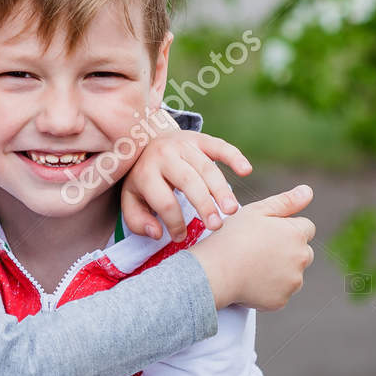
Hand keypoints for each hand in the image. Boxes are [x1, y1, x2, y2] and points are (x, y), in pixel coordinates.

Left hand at [121, 120, 252, 240]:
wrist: (143, 142)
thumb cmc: (142, 180)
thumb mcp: (130, 200)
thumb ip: (137, 220)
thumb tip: (157, 233)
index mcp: (145, 173)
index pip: (164, 202)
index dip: (174, 223)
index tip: (181, 237)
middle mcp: (164, 155)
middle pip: (187, 181)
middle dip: (204, 204)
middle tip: (216, 225)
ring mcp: (183, 144)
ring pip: (206, 167)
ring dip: (221, 189)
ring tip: (232, 210)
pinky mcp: (199, 138)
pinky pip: (219, 146)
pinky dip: (234, 157)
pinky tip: (246, 171)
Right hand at [188, 185, 315, 310]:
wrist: (214, 272)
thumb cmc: (232, 237)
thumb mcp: (257, 211)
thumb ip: (286, 201)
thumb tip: (308, 191)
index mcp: (297, 234)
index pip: (306, 228)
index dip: (286, 228)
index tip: (267, 233)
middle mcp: (301, 259)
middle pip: (303, 252)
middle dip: (288, 250)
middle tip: (260, 250)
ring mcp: (292, 282)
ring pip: (293, 274)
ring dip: (281, 270)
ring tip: (253, 266)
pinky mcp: (281, 300)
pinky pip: (280, 292)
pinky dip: (270, 288)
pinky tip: (252, 281)